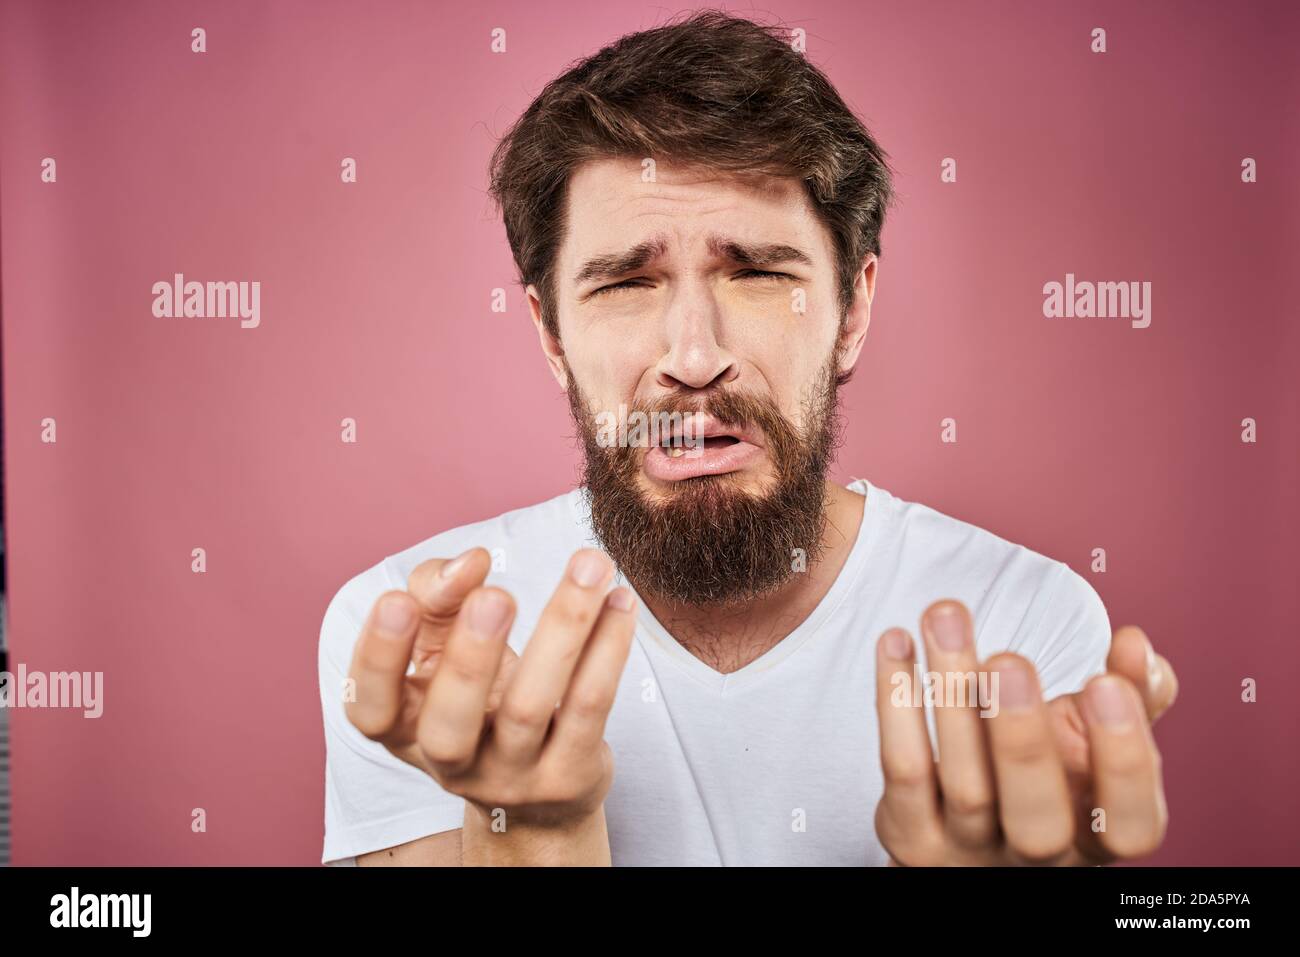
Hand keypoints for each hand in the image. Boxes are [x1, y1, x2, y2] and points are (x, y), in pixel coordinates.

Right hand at [344, 547, 636, 854]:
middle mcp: (450, 762)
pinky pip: (588, 707)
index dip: (378, 658)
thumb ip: (439, 592)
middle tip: (495, 595)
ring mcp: (511, 776)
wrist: (539, 794)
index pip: (370, 708)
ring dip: (563, 627)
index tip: (398, 599)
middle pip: (449, 725)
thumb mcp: (442, 642)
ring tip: (590, 566)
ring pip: (530, 708)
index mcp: (404, 729)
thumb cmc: (478, 694)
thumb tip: (471, 563)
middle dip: (469, 658)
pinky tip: (620, 600)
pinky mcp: (570, 776)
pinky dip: (608, 648)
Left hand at [874, 600, 1177, 865]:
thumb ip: (1131, 699)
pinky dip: (896, 702)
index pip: (1128, 825)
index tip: (1105, 682)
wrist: (963, 839)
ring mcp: (967, 851)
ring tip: (946, 616)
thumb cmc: (1047, 780)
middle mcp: (1035, 858)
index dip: (1123, 759)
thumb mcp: (1096, 747)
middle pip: (1036, 821)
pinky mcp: (910, 833)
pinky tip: (897, 642)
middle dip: (1023, 738)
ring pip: (964, 784)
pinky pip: (903, 768)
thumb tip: (1134, 644)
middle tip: (1009, 660)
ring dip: (953, 693)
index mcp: (1096, 839)